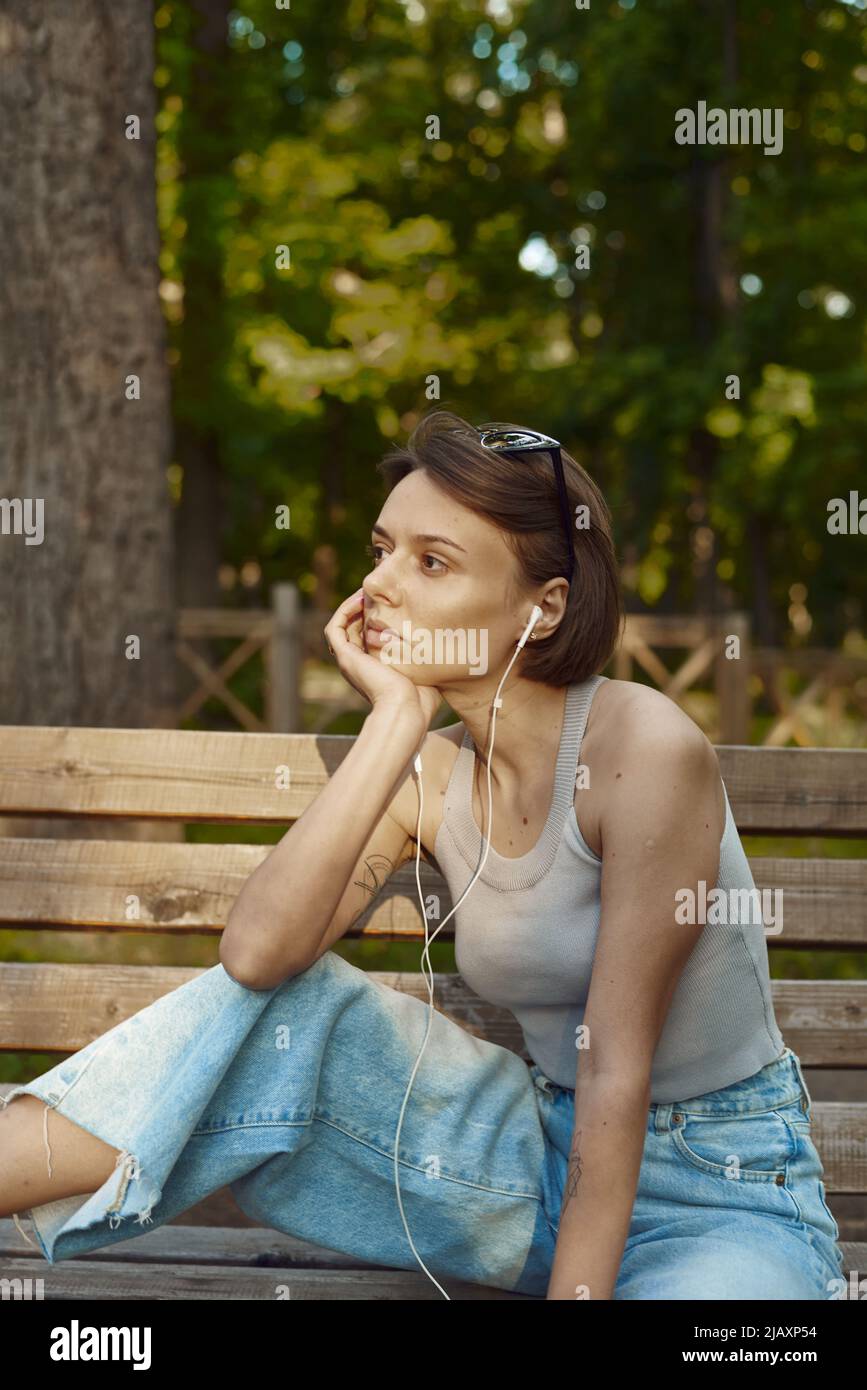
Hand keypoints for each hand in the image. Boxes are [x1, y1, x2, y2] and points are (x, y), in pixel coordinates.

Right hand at [324, 590, 441, 729]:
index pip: (367, 637)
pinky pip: (334, 628)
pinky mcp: (346, 657)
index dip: (374, 618)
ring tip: (366, 592)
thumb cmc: (421, 699)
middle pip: (353, 629)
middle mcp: (358, 665)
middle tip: (375, 593)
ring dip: (351, 607)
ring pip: (341, 627)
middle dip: (362, 608)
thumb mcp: (424, 670)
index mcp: (374, 669)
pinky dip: (344, 612)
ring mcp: (349, 661)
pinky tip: (360, 600)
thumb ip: (425, 656)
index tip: (389, 603)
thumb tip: (443, 643)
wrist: (408, 709)